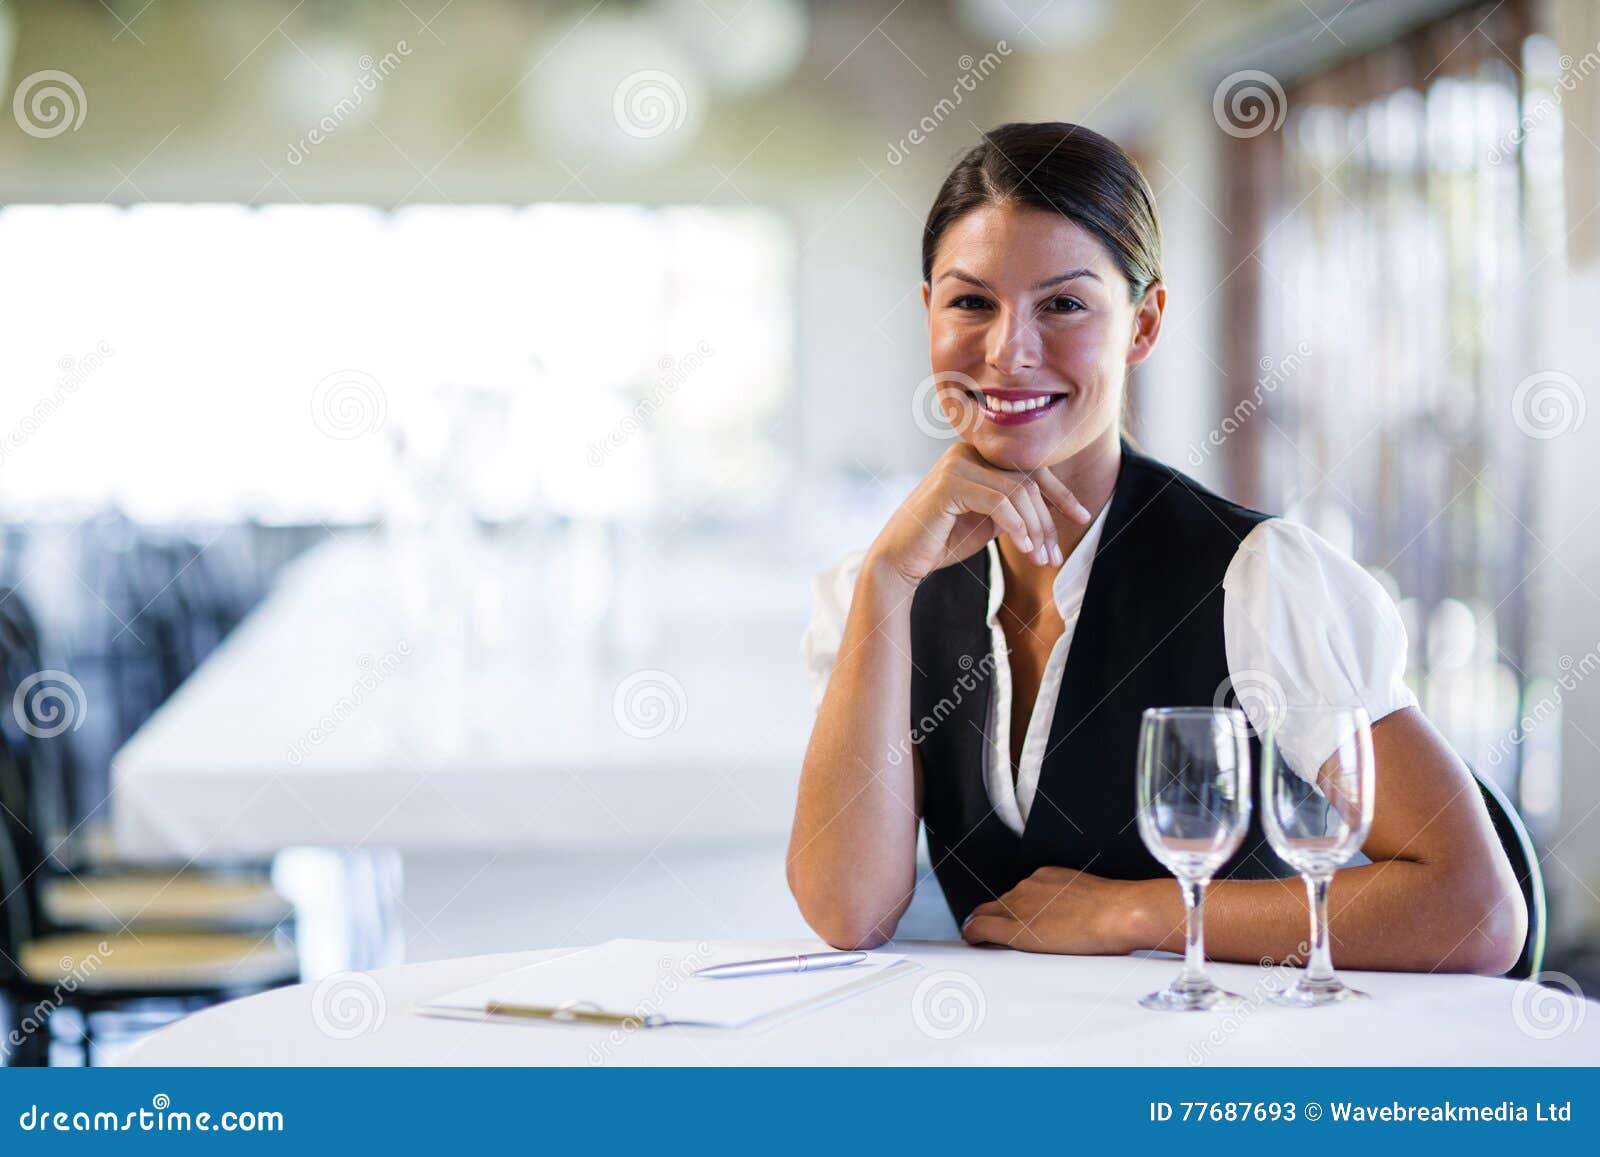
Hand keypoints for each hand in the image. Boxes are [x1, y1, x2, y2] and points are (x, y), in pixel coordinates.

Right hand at [865, 443, 1091, 589]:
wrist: (901, 559)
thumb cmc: (941, 541)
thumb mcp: (988, 520)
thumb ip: (1013, 507)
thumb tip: (1052, 508)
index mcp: (977, 456)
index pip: (1030, 468)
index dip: (1060, 492)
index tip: (1081, 516)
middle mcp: (967, 452)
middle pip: (1028, 481)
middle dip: (1047, 521)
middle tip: (1054, 556)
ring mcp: (957, 464)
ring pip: (1018, 492)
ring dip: (1036, 529)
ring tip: (1041, 559)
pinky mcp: (950, 484)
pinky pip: (999, 502)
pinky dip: (1018, 527)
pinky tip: (1024, 549)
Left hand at [960, 867, 1148, 954]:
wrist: (1119, 913)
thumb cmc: (1115, 911)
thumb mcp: (1087, 897)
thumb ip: (1070, 903)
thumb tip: (1072, 918)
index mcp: (1046, 878)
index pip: (1014, 895)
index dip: (1006, 910)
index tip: (1006, 922)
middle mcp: (1028, 887)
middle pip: (996, 904)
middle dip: (990, 920)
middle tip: (987, 938)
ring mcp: (1019, 905)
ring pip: (986, 915)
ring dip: (985, 929)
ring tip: (983, 944)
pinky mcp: (1015, 927)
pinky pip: (980, 927)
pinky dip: (972, 934)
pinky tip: (972, 941)